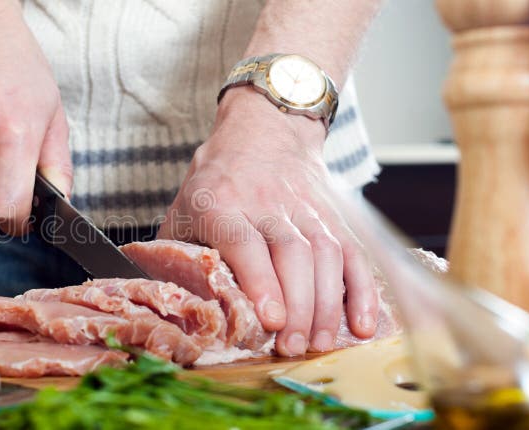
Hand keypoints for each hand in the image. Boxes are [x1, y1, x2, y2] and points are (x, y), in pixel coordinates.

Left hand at [158, 87, 377, 355]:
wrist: (262, 132)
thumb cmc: (215, 183)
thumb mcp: (182, 210)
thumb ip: (174, 254)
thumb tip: (166, 304)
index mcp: (221, 203)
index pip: (244, 242)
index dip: (260, 281)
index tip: (271, 320)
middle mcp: (267, 204)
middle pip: (291, 253)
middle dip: (299, 306)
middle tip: (294, 347)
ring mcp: (304, 208)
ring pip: (325, 254)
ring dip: (328, 303)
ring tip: (322, 343)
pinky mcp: (332, 215)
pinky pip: (353, 252)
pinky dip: (361, 289)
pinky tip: (362, 323)